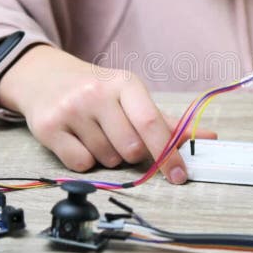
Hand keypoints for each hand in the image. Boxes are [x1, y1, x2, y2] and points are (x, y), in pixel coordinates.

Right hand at [0, 45, 215, 181]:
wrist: (44, 76)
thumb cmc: (97, 91)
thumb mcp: (130, 96)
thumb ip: (167, 121)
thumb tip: (208, 137)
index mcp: (125, 83)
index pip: (151, 123)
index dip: (168, 153)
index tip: (180, 176)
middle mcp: (97, 93)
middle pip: (130, 149)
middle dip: (131, 153)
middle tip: (118, 136)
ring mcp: (71, 110)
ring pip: (106, 159)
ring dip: (107, 156)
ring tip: (95, 132)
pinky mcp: (47, 128)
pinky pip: (80, 164)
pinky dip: (84, 161)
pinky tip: (77, 139)